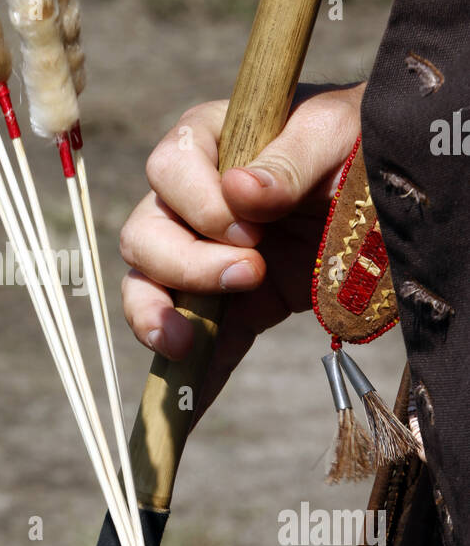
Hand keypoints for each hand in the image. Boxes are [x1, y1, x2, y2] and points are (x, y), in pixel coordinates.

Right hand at [120, 82, 364, 417]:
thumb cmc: (364, 142)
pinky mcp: (237, 305)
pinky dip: (195, 375)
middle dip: (182, 261)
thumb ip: (291, 159)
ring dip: (158, 318)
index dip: (198, 201)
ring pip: (151, 287)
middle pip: (146, 232)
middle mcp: (196, 200)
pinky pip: (206, 342)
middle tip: (247, 273)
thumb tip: (240, 189)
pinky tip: (186, 410)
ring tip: (184, 345)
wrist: (399, 191)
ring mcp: (209, 256)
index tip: (249, 226)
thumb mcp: (337, 134)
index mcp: (213, 142)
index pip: (171, 168)